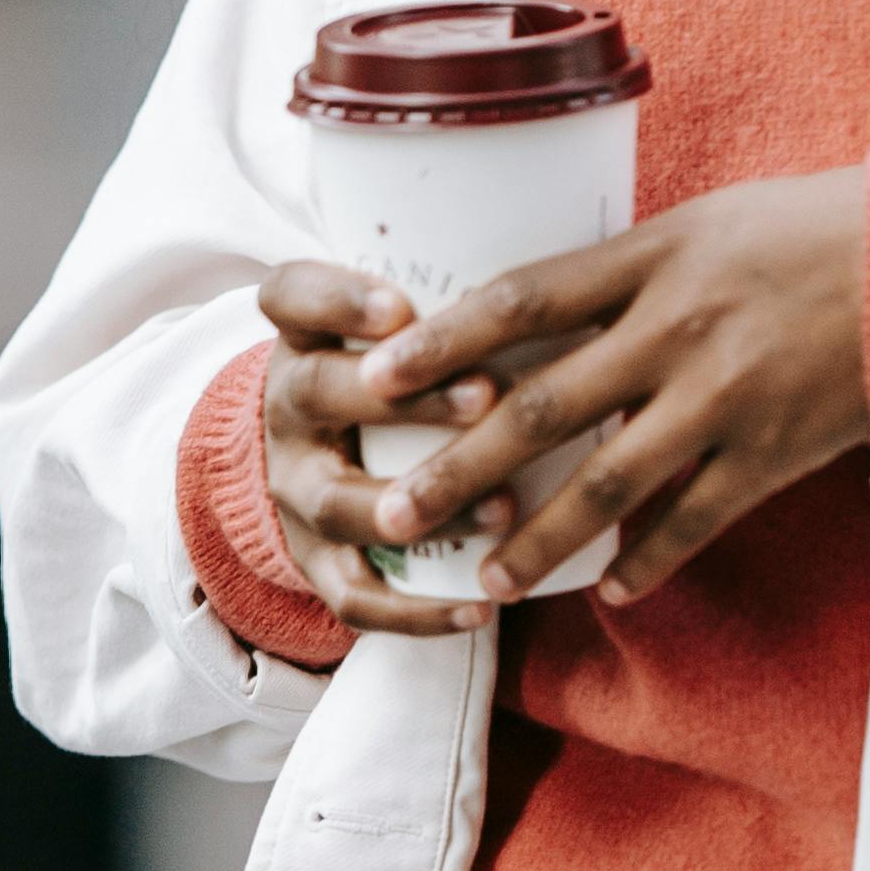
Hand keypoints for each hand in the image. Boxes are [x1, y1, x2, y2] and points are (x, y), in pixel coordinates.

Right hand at [256, 268, 514, 634]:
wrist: (322, 449)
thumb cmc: (399, 369)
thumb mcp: (400, 323)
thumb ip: (457, 298)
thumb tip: (581, 258)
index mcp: (305, 335)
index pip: (288, 295)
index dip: (336, 300)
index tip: (401, 305)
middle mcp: (288, 406)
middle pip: (317, 394)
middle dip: (405, 401)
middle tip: (487, 396)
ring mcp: (297, 487)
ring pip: (337, 502)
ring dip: (421, 506)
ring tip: (500, 509)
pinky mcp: (316, 561)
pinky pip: (355, 597)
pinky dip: (417, 612)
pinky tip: (482, 608)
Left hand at [349, 174, 869, 609]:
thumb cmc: (811, 230)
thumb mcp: (705, 222)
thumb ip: (625, 270)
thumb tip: (538, 312)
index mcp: (651, 258)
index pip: (519, 299)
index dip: (439, 341)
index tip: (372, 376)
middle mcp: (677, 329)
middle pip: (542, 406)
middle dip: (459, 466)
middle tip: (395, 511)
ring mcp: (725, 397)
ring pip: (609, 483)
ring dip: (539, 538)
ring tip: (485, 580)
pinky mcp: (774, 451)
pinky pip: (696, 520)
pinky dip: (650, 559)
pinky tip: (610, 589)